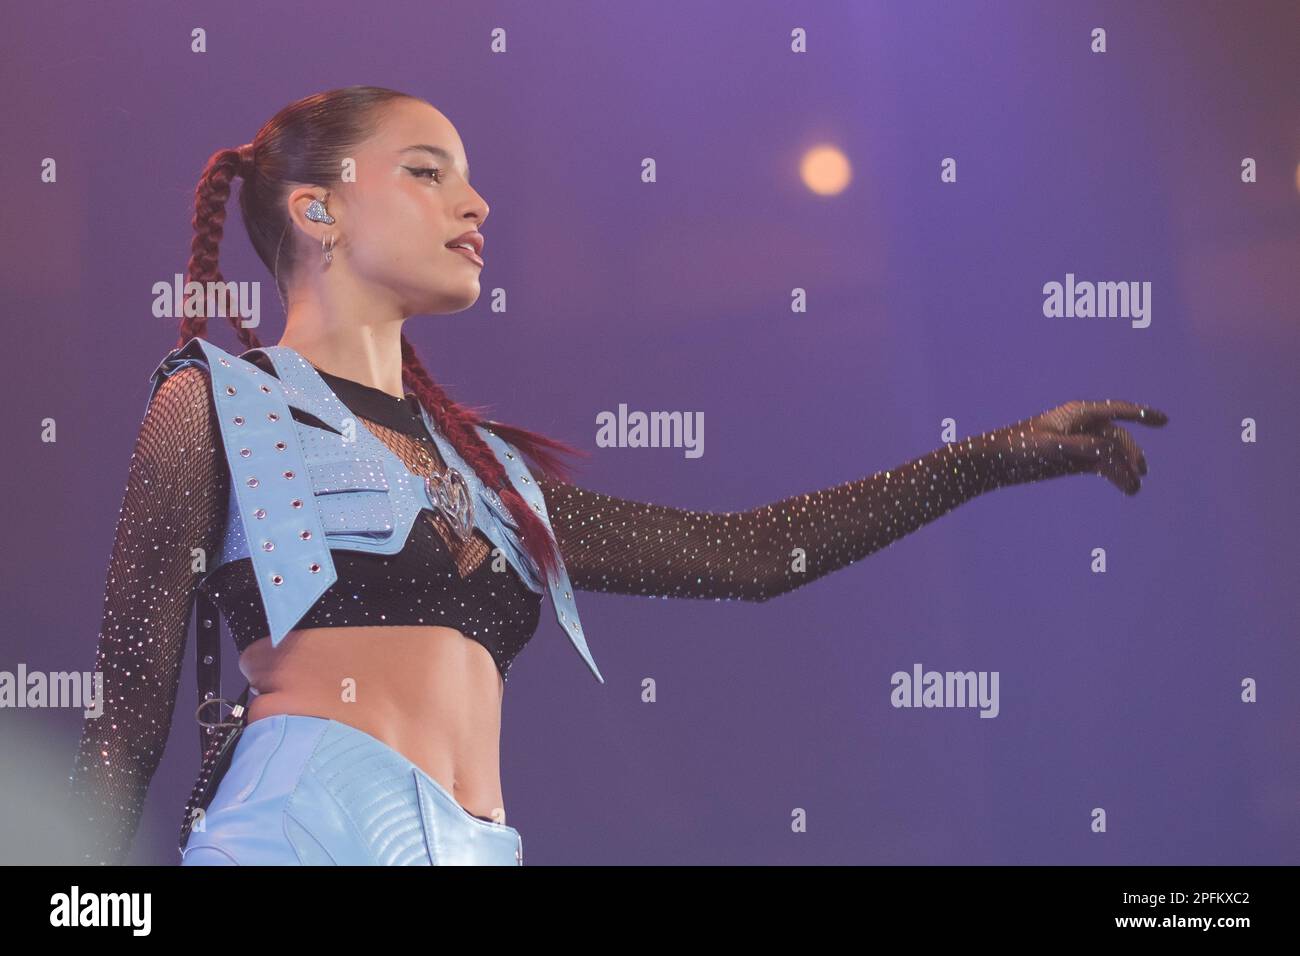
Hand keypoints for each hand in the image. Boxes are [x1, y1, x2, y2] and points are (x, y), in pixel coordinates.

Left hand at [995, 400, 1168, 495]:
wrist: (997, 461)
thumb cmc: (1020, 446)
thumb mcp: (1050, 446)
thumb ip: (1081, 447)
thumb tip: (1110, 454)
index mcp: (1078, 413)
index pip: (1117, 410)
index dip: (1142, 414)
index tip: (1164, 420)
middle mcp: (1083, 425)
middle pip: (1118, 437)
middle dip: (1132, 453)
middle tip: (1139, 473)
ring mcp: (1081, 443)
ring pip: (1113, 454)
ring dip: (1126, 469)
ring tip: (1133, 489)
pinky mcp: (1076, 460)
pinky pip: (1104, 466)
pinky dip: (1116, 476)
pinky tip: (1127, 488)